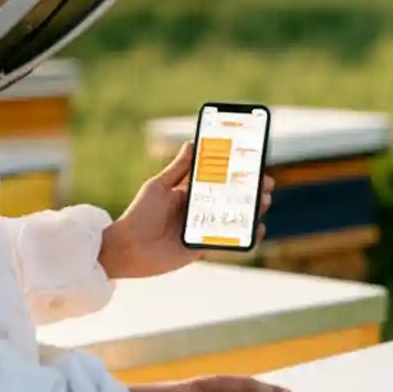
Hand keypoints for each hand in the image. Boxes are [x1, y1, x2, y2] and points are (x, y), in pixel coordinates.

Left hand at [99, 142, 276, 278]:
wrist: (127, 248)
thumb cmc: (139, 214)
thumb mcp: (158, 186)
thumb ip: (178, 169)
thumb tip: (192, 143)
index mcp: (188, 193)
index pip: (218, 180)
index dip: (236, 173)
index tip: (252, 164)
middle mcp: (198, 210)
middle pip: (231, 199)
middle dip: (250, 191)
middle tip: (265, 184)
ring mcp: (202, 229)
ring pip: (233, 218)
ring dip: (252, 211)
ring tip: (264, 202)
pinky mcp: (202, 247)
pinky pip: (229, 241)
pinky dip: (246, 237)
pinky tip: (259, 229)